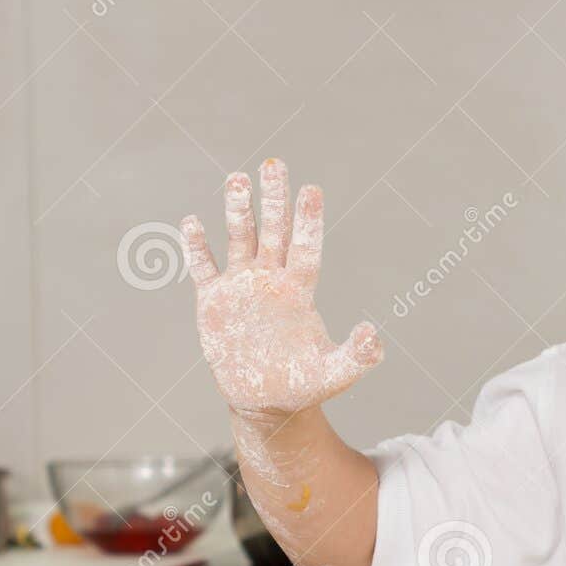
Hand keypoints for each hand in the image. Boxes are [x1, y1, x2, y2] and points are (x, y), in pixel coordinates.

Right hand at [181, 158, 381, 416]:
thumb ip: (357, 355)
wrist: (266, 402)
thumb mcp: (336, 374)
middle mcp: (272, 280)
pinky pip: (205, 268)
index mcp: (300, 290)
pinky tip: (192, 221)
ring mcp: (242, 286)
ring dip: (238, 210)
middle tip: (274, 164)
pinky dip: (197, 247)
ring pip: (240, 239)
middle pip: (274, 231)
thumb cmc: (304, 385)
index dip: (307, 220)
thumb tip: (374, 334)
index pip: (305, 247)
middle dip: (274, 198)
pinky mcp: (214, 301)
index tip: (311, 189)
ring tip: (237, 178)